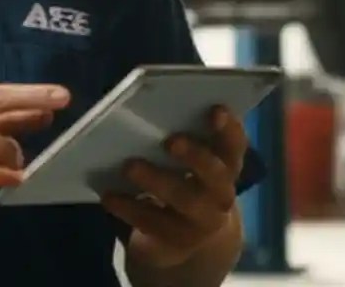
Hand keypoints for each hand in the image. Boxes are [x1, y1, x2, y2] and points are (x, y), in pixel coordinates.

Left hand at [102, 106, 247, 269]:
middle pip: (214, 173)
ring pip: (183, 199)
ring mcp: (201, 220)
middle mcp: (221, 193)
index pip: (235, 145)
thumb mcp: (193, 162)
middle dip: (194, 155)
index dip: (229, 128)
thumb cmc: (187, 181)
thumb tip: (149, 106)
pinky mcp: (176, 239)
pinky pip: (152, 222)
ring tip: (130, 165)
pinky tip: (109, 196)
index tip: (215, 109)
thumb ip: (185, 137)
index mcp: (227, 166)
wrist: (192, 237)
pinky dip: (129, 207)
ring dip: (156, 181)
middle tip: (171, 140)